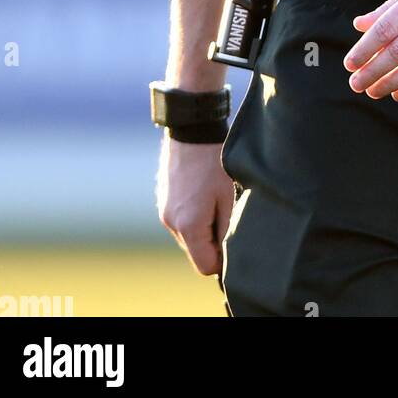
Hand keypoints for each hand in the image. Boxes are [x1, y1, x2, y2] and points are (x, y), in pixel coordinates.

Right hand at [156, 134, 235, 276]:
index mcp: (188, 226)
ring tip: (216, 199)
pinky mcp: (164, 200)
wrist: (192, 130)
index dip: (222, 260)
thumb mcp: (229, 196)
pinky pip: (181, 220)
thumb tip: (226, 255)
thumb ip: (227, 230)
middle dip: (213, 241)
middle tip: (227, 212)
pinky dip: (194, 215)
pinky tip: (205, 192)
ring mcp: (165, 211)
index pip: (205, 266)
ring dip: (203, 227)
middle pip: (196, 251)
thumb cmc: (215, 162)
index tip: (234, 239)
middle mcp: (171, 223)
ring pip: (189, 235)